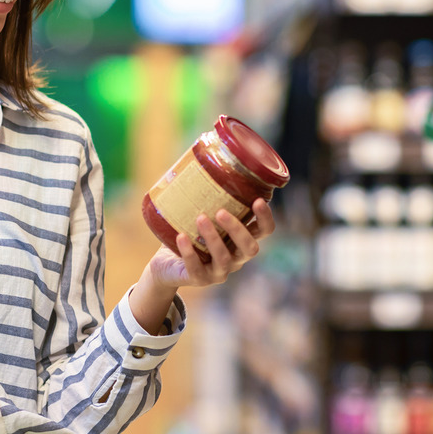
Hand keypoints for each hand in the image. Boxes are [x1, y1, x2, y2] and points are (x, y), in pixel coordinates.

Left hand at [145, 199, 276, 291]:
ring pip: (225, 259)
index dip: (265, 218)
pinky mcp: (200, 280)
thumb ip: (207, 195)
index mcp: (241, 240)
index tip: (258, 200)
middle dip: (238, 230)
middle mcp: (236, 257)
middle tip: (221, 212)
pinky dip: (190, 253)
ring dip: (214, 239)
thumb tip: (199, 153)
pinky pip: (197, 269)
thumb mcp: (200, 214)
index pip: (264, 231)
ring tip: (200, 218)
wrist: (167, 264)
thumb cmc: (189, 233)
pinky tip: (182, 237)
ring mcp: (219, 272)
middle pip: (250, 248)